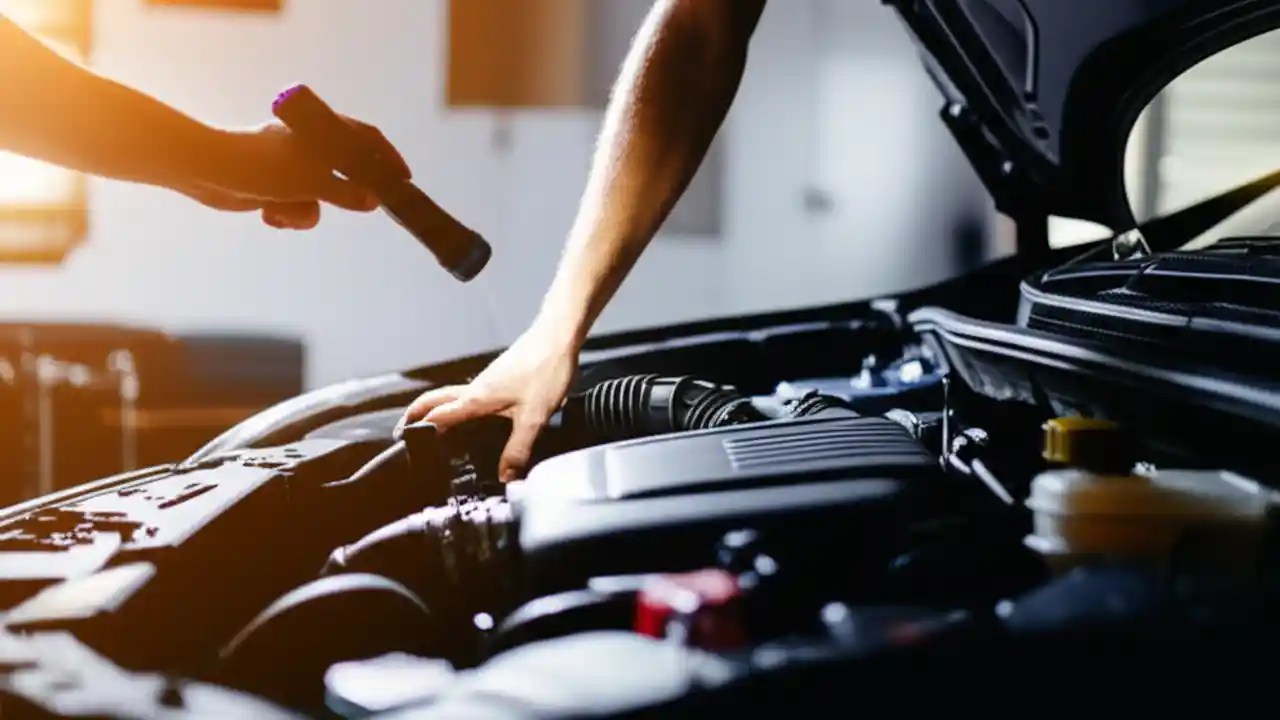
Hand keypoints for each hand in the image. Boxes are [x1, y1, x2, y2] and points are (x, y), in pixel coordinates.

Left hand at [174, 118, 410, 229]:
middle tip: (368, 209)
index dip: (387, 158)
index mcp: (320, 132)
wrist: (206, 171)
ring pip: (319, 195)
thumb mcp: (312, 181)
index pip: (365, 139)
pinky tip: (269, 215)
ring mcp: (290, 167)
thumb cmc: (262, 166)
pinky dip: (287, 214)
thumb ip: (346, 191)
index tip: (403, 180)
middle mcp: (307, 146)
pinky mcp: (273, 185)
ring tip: (286, 212)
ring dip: (305, 211)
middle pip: (343, 170)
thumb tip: (374, 200)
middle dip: (345, 194)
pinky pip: (296, 205)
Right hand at [398, 324, 579, 481]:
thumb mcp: (534, 417)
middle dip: (416, 412)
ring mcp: (487, 380)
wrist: (558, 337)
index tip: (403, 440)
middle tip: (404, 427)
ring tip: (432, 425)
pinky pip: (470, 393)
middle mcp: (477, 387)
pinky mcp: (499, 377)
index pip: (437, 415)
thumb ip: (519, 449)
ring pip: (452, 395)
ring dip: (437, 407)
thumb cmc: (546, 368)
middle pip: (435, 399)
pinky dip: (459, 404)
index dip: (418, 428)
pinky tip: (472, 414)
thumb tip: (506, 476)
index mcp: (477, 398)